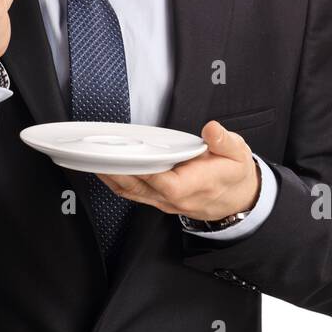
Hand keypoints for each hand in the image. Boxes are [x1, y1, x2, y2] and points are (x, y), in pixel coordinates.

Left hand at [96, 120, 260, 220]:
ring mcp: (164, 202)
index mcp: (192, 186)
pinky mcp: (159, 200)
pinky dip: (117, 182)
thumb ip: (224, 141)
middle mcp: (174, 198)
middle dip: (116, 171)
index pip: (161, 181)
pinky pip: (133, 194)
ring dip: (110, 177)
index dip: (142, 170)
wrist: (239, 199)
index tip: (124, 156)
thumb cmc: (234, 175)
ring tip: (92, 160)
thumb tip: (212, 129)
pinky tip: (105, 170)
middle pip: (137, 186)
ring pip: (131, 192)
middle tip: (95, 153)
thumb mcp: (238, 153)